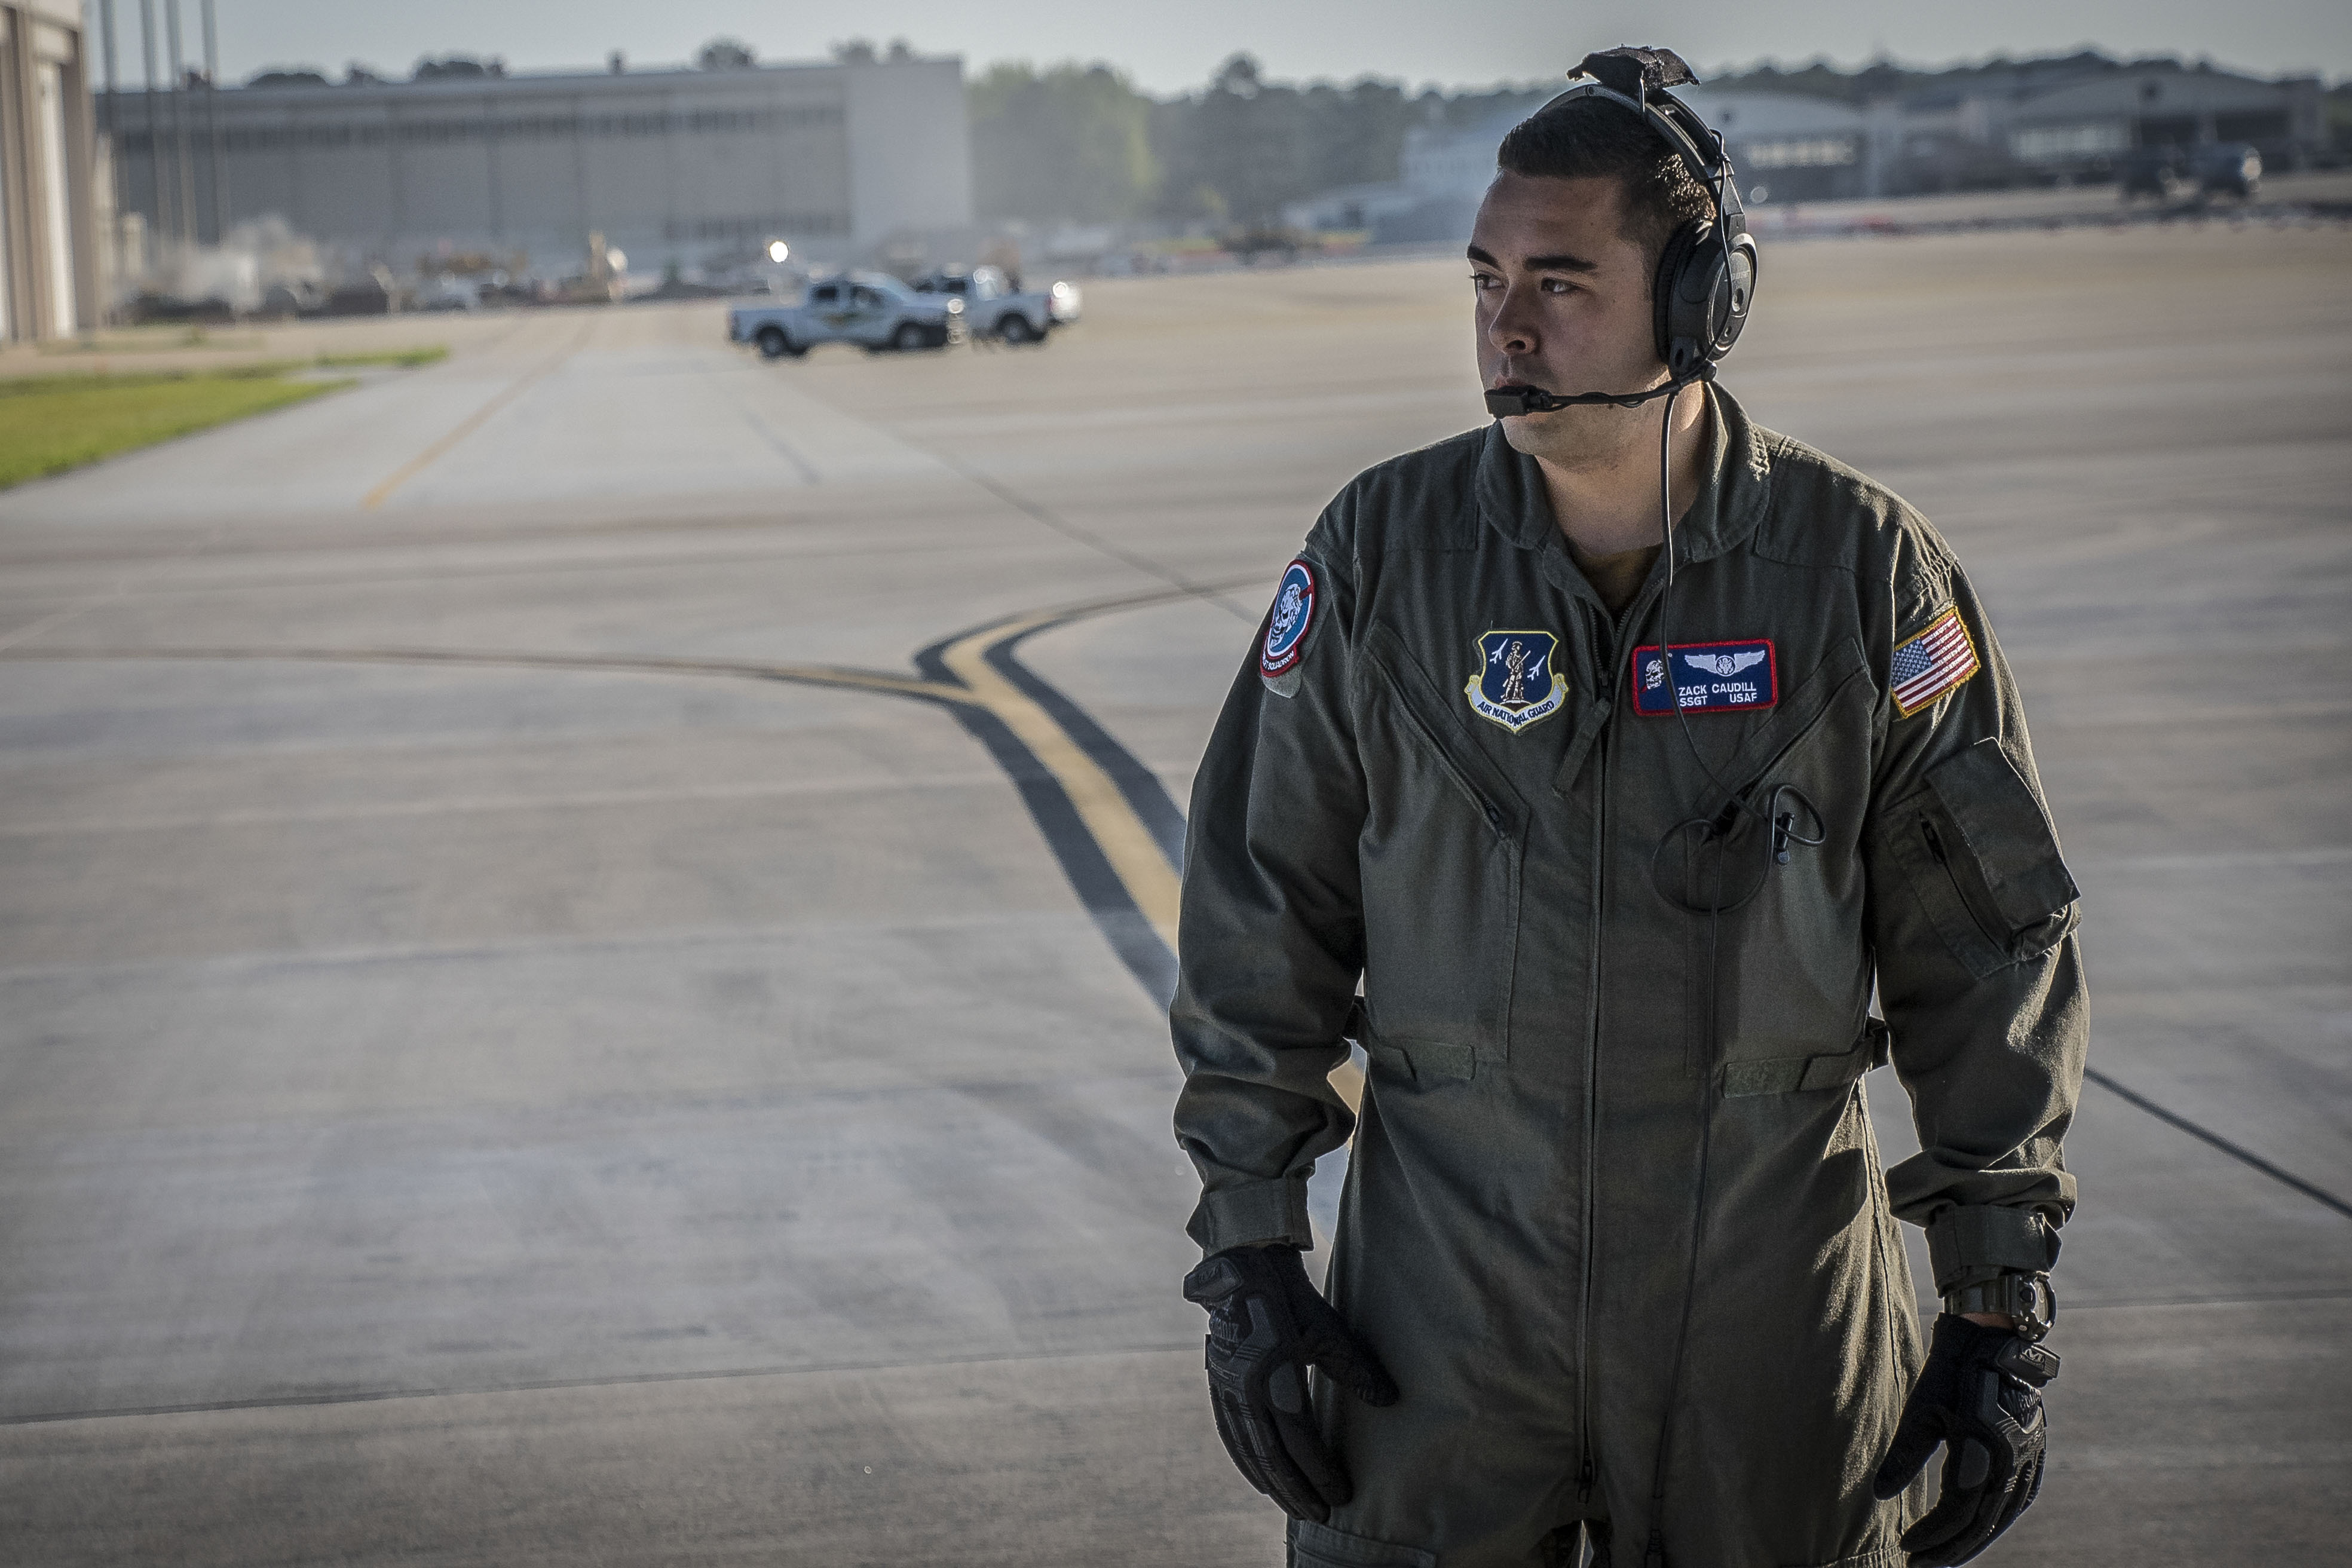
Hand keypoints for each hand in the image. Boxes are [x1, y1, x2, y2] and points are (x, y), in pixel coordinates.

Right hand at [1181, 1244, 1398, 1520]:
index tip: (1341, 1495)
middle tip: (1317, 1515)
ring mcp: (1227, 1389)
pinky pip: (1231, 1433)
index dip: (1320, 1471)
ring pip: (1247, 1449)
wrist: (1242, 1268)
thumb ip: (1356, 1369)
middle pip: (1270, 1455)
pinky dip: (1245, 1460)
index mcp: (1274, 1375)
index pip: (1299, 1439)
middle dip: (1295, 1490)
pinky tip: (1258, 1477)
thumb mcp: (1327, 1329)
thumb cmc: (1291, 1298)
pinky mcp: (1219, 1385)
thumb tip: (1390, 1401)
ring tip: (1290, 1505)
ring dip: (1269, 1482)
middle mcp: (1246, 1389)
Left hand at [1873, 1314, 2060, 1565]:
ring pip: (2002, 1516)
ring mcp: (2027, 1458)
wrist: (1995, 1341)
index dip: (1931, 1534)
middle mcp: (2011, 1459)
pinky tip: (1981, 1532)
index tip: (1906, 1547)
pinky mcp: (2033, 1453)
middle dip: (1950, 1550)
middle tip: (1921, 1566)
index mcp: (1981, 1448)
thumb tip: (1879, 1495)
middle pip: (1981, 1523)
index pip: (1956, 1510)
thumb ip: (1903, 1456)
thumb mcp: (1920, 1411)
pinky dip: (1998, 1521)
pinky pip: (2018, 1500)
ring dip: (1974, 1541)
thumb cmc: (1950, 1372)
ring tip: (1945, 1556)